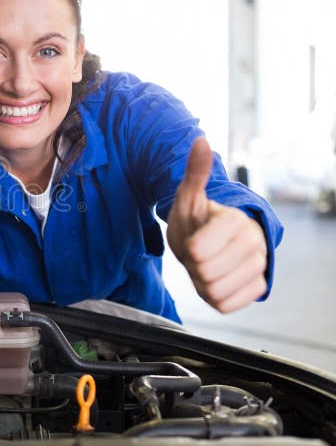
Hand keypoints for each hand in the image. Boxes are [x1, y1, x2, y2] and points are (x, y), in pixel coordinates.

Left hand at [166, 137, 267, 312]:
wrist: (214, 239)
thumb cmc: (198, 218)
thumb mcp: (188, 196)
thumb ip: (195, 172)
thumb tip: (201, 140)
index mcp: (235, 220)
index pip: (198, 251)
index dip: (189, 248)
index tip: (195, 238)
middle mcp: (253, 242)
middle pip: (205, 273)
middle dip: (194, 266)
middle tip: (198, 253)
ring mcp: (257, 265)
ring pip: (215, 291)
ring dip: (202, 283)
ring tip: (207, 265)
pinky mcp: (257, 287)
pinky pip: (226, 305)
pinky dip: (215, 297)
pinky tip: (218, 279)